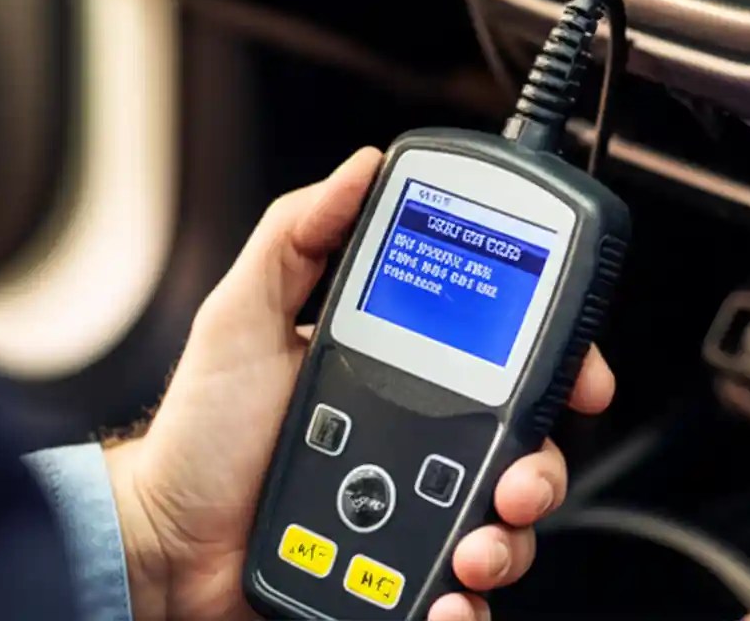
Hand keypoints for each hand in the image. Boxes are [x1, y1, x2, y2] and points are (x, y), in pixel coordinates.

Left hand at [104, 147, 615, 619]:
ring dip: (511, 542)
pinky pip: (466, 593)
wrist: (166, 543)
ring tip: (470, 552)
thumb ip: (296, 237)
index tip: (583, 378)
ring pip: (509, 527)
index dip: (558, 366)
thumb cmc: (200, 434)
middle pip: (526, 450)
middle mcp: (423, 441)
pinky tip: (447, 598)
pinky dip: (471, 603)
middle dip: (542, 470)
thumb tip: (359, 171)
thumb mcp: (242, 317)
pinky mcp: (404, 572)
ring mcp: (417, 509)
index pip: (504, 361)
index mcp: (405, 375)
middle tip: (515, 485)